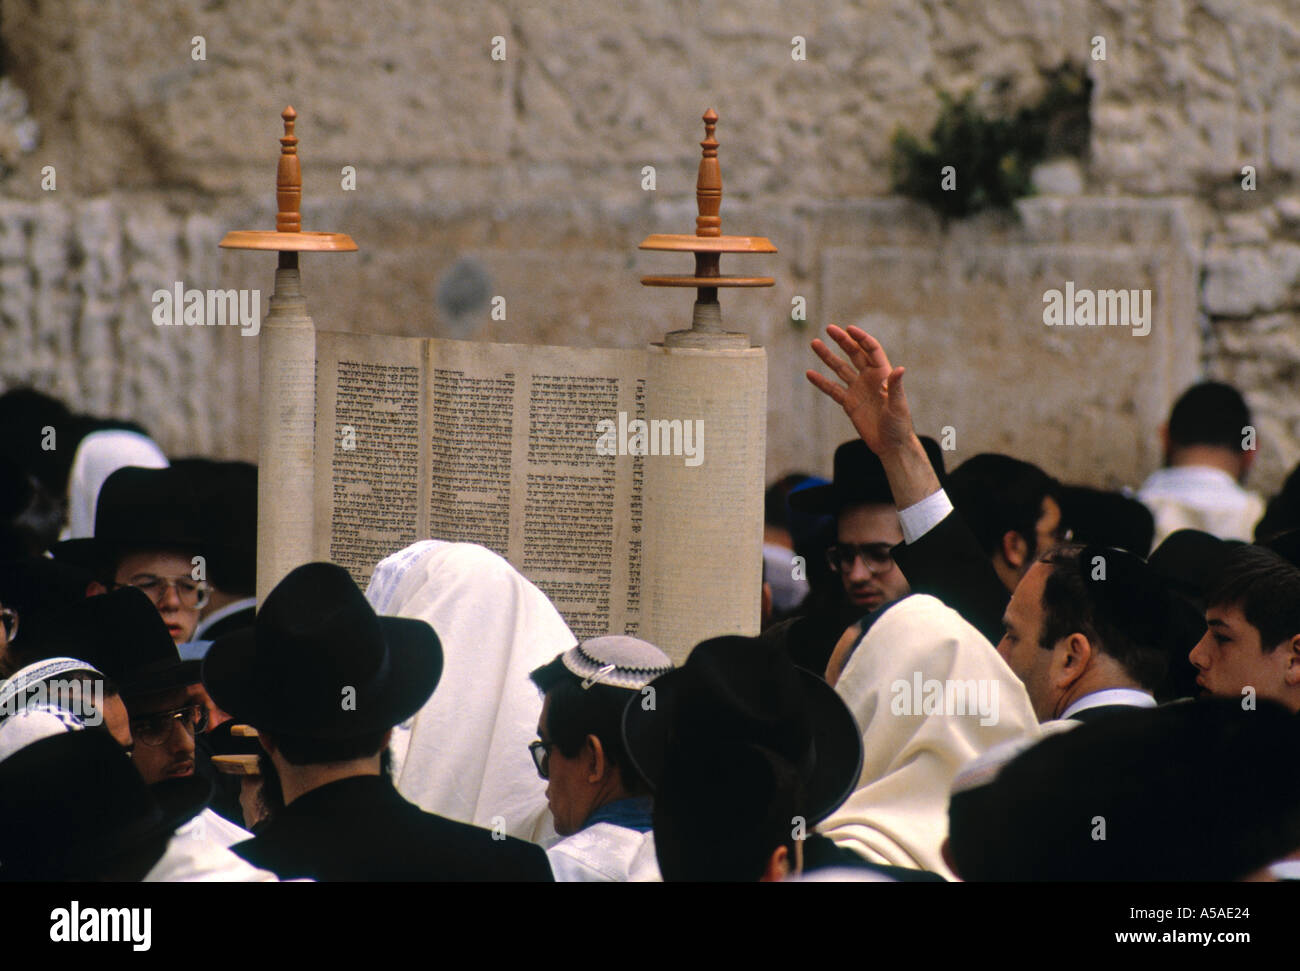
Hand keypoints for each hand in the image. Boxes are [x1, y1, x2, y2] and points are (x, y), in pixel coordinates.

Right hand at [806, 325, 915, 455]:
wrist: (890, 445)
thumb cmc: (899, 425)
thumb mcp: (898, 405)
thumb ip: (895, 387)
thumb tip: (900, 369)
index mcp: (883, 374)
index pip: (871, 350)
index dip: (861, 339)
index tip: (849, 329)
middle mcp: (869, 378)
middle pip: (854, 354)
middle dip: (842, 341)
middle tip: (829, 328)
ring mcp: (858, 389)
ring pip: (840, 368)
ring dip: (828, 356)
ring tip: (814, 344)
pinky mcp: (849, 403)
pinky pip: (832, 389)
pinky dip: (821, 382)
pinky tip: (810, 373)